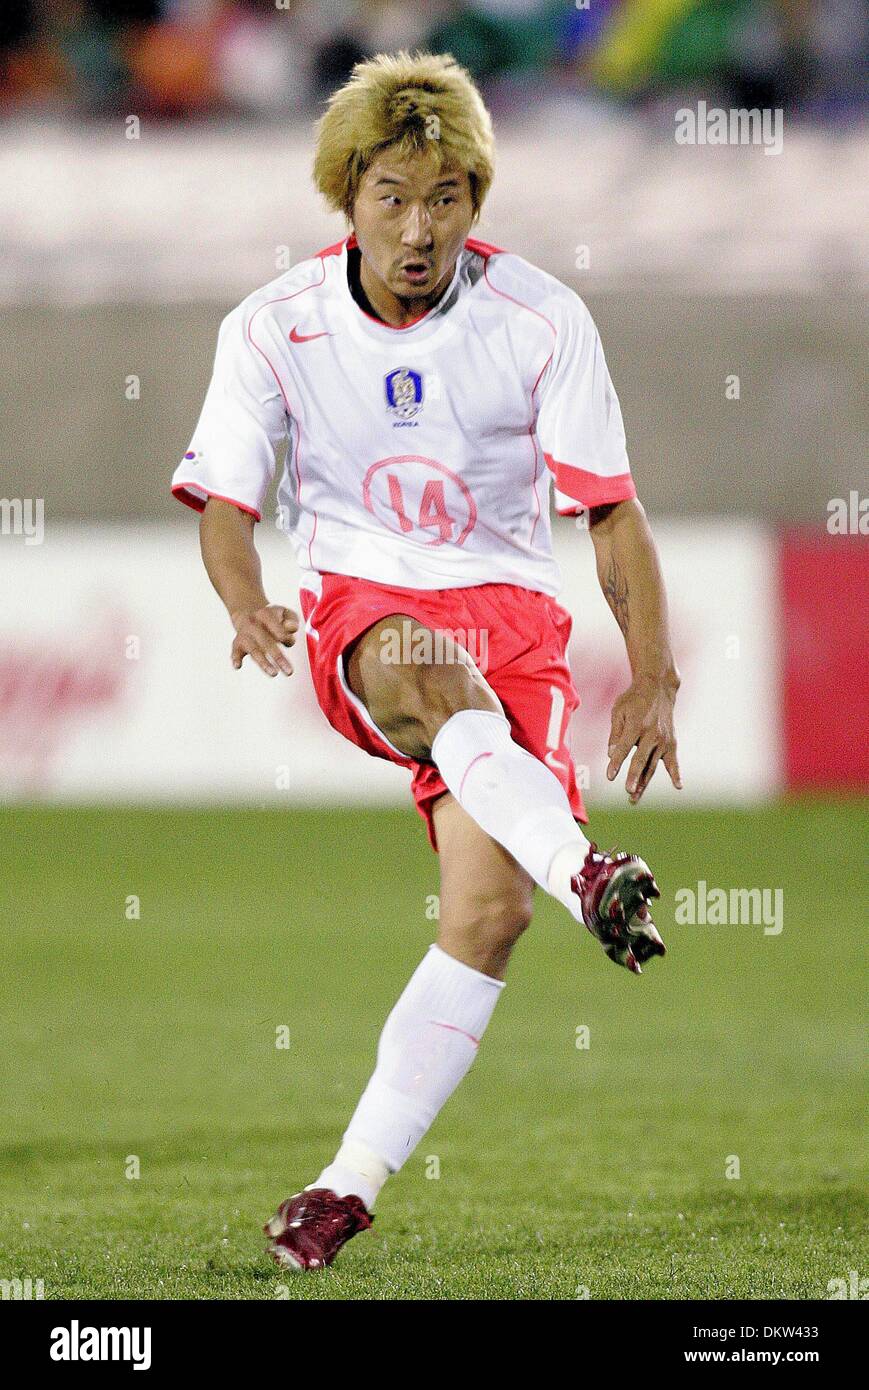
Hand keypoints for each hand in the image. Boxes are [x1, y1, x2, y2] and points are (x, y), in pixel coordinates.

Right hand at [230, 604, 298, 677]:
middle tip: (289, 671)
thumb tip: (292, 628)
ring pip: (253, 649)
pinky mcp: (238, 644)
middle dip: (278, 656)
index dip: (282, 633)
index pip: (273, 624)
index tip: (290, 642)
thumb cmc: (272, 617)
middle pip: (265, 641)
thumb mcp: (284, 613)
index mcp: (265, 614)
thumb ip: (292, 620)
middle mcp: (252, 624)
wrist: (248, 613)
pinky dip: (235, 658)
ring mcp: (244, 634)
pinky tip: (238, 665)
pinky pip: (235, 651)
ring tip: (273, 673)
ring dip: (263, 662)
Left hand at [606, 675, 681, 803]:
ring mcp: (663, 739)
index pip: (624, 747)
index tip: (610, 776)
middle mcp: (652, 734)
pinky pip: (672, 761)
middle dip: (634, 776)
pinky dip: (676, 773)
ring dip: (644, 782)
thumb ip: (615, 733)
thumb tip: (610, 754)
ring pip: (653, 765)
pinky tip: (678, 786)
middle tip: (628, 791)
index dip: (617, 762)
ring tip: (634, 797)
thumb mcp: (618, 711)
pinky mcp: (671, 743)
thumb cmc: (633, 700)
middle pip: (641, 759)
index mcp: (636, 724)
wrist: (658, 689)